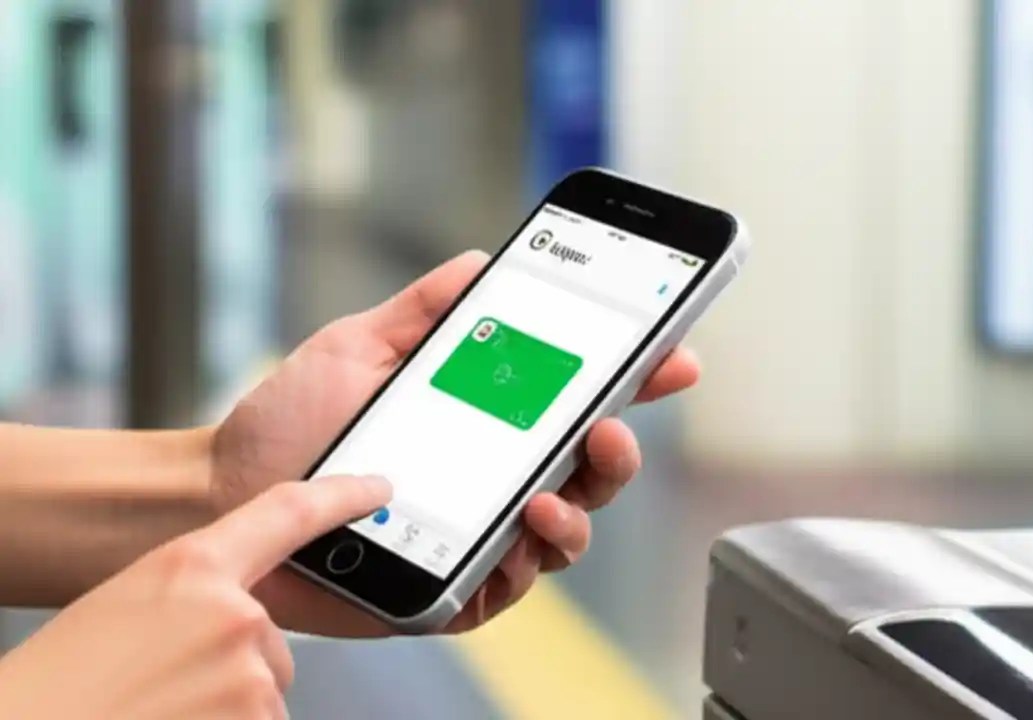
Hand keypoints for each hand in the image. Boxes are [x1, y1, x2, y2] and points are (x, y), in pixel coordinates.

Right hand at [0, 476, 389, 719]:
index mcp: (191, 567)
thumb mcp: (126, 609)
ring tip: (158, 706)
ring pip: (264, 689)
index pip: (286, 513)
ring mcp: (251, 674)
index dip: (340, 496)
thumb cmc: (67, 676)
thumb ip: (195, 599)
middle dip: (232, 662)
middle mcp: (235, 614)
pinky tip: (175, 719)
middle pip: (269, 638)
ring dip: (225, 705)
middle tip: (164, 680)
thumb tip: (245, 619)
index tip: (378, 488)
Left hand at [210, 251, 699, 634]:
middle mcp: (497, 475)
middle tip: (608, 427)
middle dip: (617, 450)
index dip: (632, 379)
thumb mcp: (358, 348)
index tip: (672, 355)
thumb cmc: (289, 424)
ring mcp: (481, 533)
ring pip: (566, 530)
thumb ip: (423, 310)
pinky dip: (528, 560)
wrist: (222, 495)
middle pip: (588, 470)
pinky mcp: (455, 587)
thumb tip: (479, 262)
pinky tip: (518, 534)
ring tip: (552, 494)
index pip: (575, 397)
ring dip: (579, 511)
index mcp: (489, 417)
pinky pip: (514, 583)